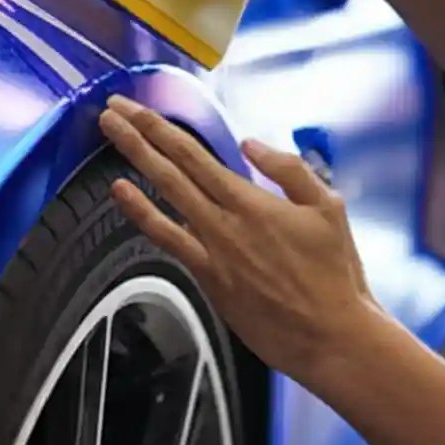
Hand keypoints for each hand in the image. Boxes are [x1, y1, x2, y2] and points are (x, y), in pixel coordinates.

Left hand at [97, 95, 381, 381]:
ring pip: (163, 196)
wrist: (329, 336)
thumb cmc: (335, 274)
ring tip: (109, 137)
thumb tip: (252, 145)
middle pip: (171, 168)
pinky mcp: (207, 278)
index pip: (196, 155)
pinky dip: (141, 213)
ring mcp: (211, 250)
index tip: (135, 108)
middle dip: (137, 135)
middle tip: (111, 110)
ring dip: (134, 163)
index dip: (160, 129)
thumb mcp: (328, 208)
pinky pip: (167, 239)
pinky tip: (121, 194)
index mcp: (253, 201)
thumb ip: (290, 170)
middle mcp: (224, 221)